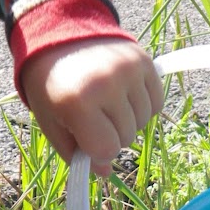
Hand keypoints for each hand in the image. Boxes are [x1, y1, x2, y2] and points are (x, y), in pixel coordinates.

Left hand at [21, 38, 163, 174]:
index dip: (97, 149)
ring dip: (128, 120)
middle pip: (127, 137)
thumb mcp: (52, 123)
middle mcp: (106, 85)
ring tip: (108, 103)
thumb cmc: (52, 87)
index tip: (86, 135)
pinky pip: (157, 103)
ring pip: (144, 122)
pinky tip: (124, 95)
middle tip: (94, 115)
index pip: (107, 149)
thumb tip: (105, 171)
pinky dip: (144, 106)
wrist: (61, 38)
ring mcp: (128, 71)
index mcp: (77, 103)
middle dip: (112, 134)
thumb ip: (75, 152)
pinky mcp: (144, 61)